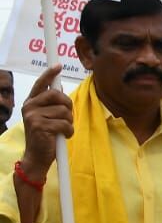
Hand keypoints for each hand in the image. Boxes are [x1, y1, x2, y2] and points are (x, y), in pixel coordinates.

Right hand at [20, 65, 73, 179]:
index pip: (41, 84)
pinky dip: (69, 131)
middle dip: (68, 106)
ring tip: (62, 130)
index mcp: (31, 103)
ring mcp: (33, 116)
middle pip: (58, 95)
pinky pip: (65, 123)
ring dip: (69, 122)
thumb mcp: (47, 118)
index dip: (50, 74)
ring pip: (64, 111)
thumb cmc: (45, 137)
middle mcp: (29, 107)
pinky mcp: (40, 126)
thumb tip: (60, 88)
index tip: (58, 65)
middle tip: (67, 117)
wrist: (36, 157)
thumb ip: (51, 105)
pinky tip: (63, 136)